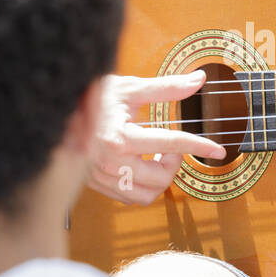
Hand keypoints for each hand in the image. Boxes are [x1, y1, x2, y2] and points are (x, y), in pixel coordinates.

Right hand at [87, 71, 225, 205]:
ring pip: (146, 195)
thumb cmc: (93, 96)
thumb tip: (200, 79)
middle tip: (172, 149)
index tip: (219, 150)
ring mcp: (101, 176)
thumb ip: (167, 87)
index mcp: (120, 137)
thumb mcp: (130, 88)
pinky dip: (143, 186)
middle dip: (174, 164)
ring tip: (157, 158)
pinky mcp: (96, 184)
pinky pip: (128, 197)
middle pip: (160, 178)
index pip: (171, 144)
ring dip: (160, 180)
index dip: (198, 146)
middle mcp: (110, 161)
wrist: (56, 109)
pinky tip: (141, 166)